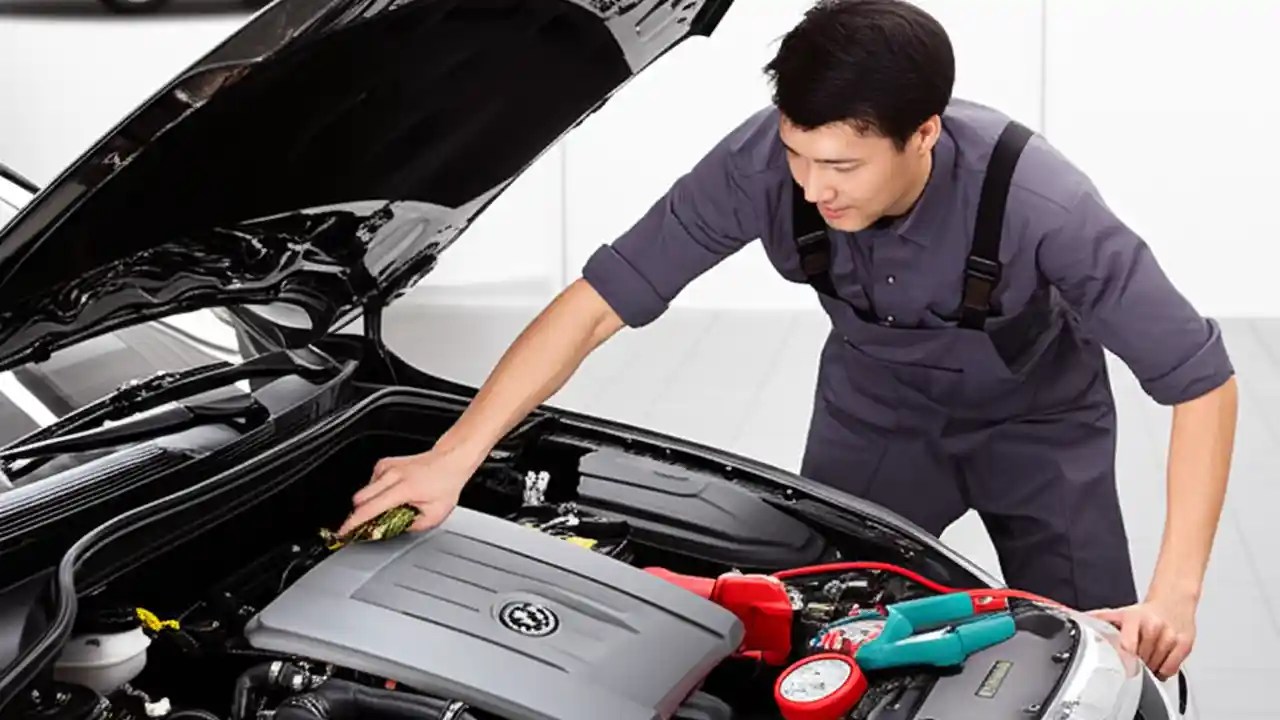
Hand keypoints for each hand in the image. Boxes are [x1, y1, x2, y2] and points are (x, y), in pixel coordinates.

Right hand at [337, 446, 479, 535]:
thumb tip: (395, 530)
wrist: (449, 461)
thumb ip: (412, 526)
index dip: (354, 523)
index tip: (344, 532)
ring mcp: (387, 467)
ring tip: (388, 507)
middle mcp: (392, 475)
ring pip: (364, 490)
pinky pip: (370, 482)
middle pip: (359, 499)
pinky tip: (391, 495)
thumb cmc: (445, 484)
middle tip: (369, 524)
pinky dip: (375, 492)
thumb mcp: (434, 515)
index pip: (370, 509)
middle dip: (360, 514)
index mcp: (403, 489)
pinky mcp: (385, 463)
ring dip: (370, 503)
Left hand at [1088, 595, 1196, 680]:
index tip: (1121, 668)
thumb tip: (1076, 619)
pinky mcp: (1184, 645)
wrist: (1172, 602)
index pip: (1128, 646)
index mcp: (1134, 618)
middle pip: (1141, 660)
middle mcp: (1153, 626)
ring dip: (1149, 668)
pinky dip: (1163, 670)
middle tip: (1133, 658)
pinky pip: (1170, 669)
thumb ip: (1098, 620)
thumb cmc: (1144, 613)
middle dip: (1135, 664)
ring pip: (1156, 666)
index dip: (1124, 660)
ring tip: (1147, 655)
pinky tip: (1158, 660)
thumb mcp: (1119, 614)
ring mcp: (1169, 636)